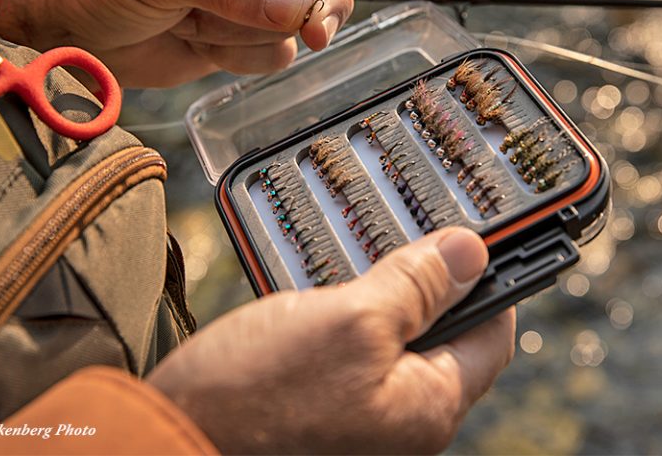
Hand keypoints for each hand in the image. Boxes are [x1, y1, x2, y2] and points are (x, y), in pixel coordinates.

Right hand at [149, 228, 514, 453]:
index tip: (474, 233)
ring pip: (389, 333)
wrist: (171, 435)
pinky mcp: (319, 399)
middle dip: (427, 277)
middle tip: (408, 227)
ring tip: (360, 243)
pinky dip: (343, 306)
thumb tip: (472, 253)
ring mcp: (357, 409)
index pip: (490, 333)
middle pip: (440, 331)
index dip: (490, 279)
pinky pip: (349, 345)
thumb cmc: (257, 393)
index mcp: (426, 404)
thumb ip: (416, 288)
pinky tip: (321, 277)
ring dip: (379, 286)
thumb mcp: (349, 322)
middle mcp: (399, 415)